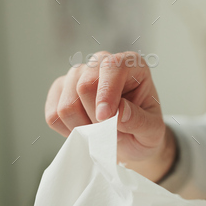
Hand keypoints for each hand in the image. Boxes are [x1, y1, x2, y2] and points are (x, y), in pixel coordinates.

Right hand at [45, 51, 174, 181]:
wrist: (131, 142)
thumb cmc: (144, 130)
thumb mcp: (153, 130)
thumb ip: (140, 120)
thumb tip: (120, 112)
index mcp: (131, 65)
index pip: (112, 66)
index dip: (107, 92)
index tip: (106, 118)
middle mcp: (101, 63)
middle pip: (84, 86)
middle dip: (96, 118)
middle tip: (112, 132)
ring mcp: (77, 75)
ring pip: (67, 104)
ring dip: (83, 127)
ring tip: (101, 133)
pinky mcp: (59, 91)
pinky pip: (53, 116)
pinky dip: (68, 131)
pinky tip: (85, 131)